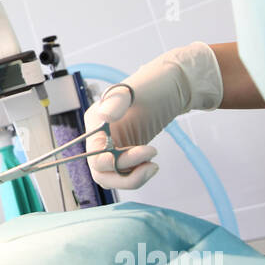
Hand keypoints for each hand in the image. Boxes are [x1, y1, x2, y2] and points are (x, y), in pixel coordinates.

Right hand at [85, 41, 222, 189]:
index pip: (93, 153)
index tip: (128, 156)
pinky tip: (151, 164)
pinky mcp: (127, 156)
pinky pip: (126, 174)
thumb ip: (117, 102)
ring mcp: (113, 149)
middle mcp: (100, 138)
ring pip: (113, 177)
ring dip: (132, 178)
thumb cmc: (150, 86)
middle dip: (124, 173)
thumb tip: (106, 117)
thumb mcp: (131, 91)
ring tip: (153, 166)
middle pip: (101, 172)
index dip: (107, 162)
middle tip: (150, 162)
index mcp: (95, 122)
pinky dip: (138, 175)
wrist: (170, 89)